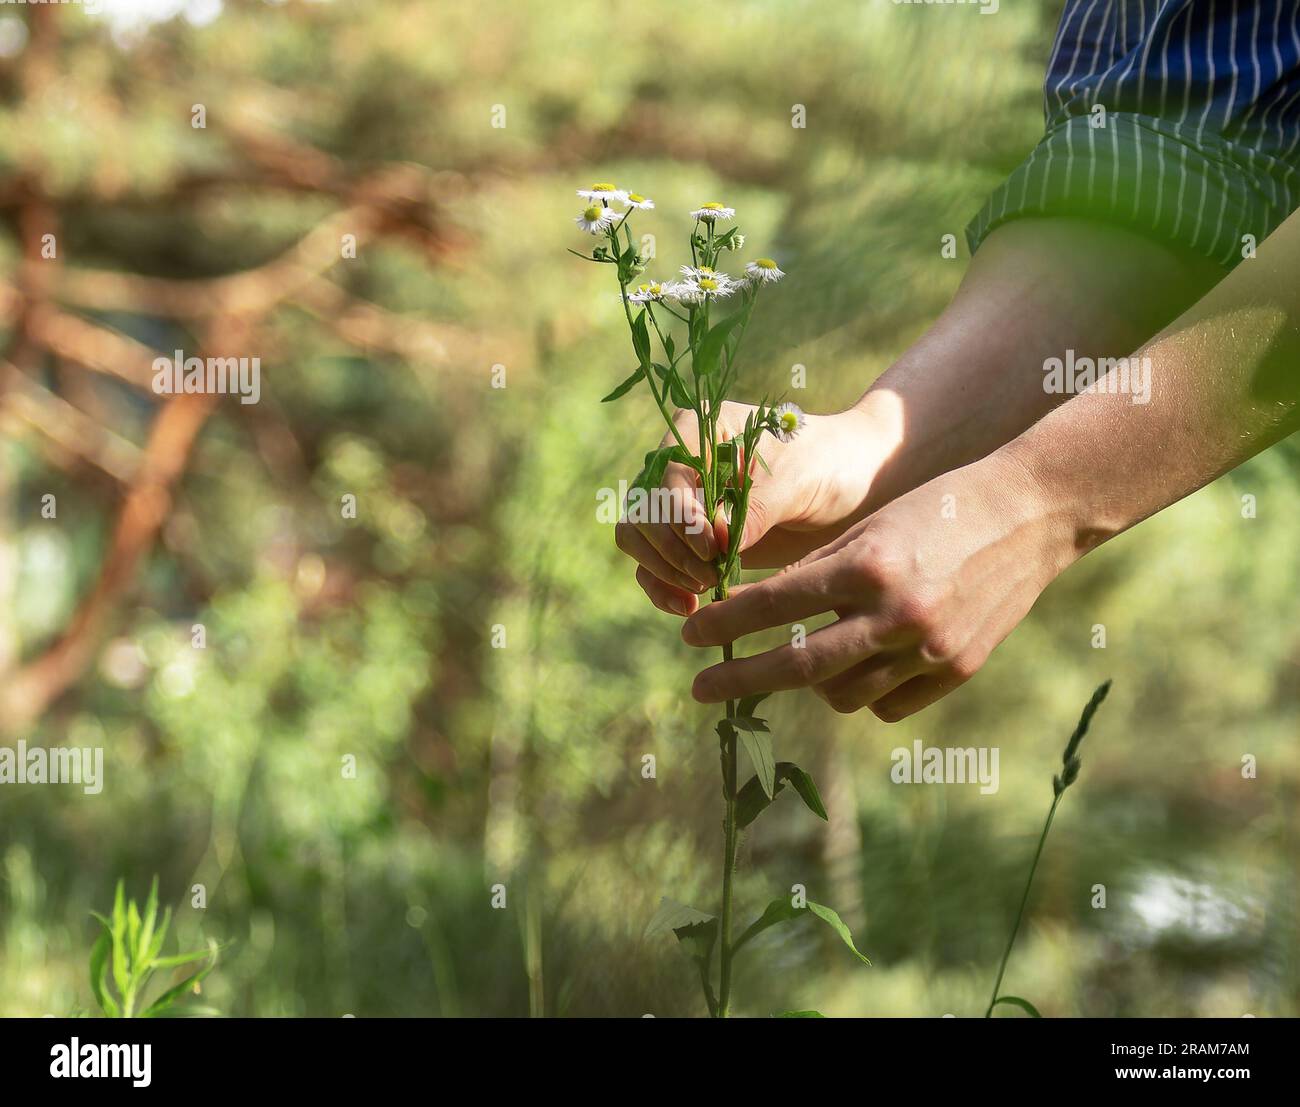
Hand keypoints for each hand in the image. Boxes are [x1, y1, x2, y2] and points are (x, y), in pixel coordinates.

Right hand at [615, 401, 889, 617]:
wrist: (853, 487)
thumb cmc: (828, 466)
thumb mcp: (798, 480)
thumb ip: (756, 508)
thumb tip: (715, 542)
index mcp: (699, 430)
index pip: (665, 474)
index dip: (678, 513)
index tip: (710, 542)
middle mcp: (681, 464)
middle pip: (642, 510)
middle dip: (670, 548)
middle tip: (709, 573)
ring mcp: (682, 504)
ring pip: (638, 539)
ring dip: (663, 570)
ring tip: (703, 589)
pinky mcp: (691, 541)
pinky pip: (655, 566)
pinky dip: (663, 588)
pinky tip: (689, 607)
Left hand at [678, 452, 1075, 720]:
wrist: (1031, 514)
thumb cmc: (937, 507)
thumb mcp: (868, 526)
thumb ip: (817, 572)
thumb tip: (756, 615)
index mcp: (868, 566)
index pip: (774, 604)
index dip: (724, 624)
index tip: (688, 637)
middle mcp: (897, 614)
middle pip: (797, 665)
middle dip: (739, 680)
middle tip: (699, 690)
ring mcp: (930, 650)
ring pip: (840, 695)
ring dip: (808, 683)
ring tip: (800, 659)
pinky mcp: (958, 671)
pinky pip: (886, 707)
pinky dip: (861, 693)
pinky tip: (858, 666)